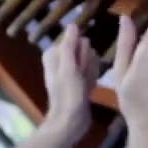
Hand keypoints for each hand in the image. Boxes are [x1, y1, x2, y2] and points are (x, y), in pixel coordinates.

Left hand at [42, 23, 99, 141]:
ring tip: (85, 85)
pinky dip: (93, 78)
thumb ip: (70, 46)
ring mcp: (71, 70)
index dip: (81, 52)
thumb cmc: (68, 95)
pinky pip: (92, 71)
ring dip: (91, 71)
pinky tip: (90, 88)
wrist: (70, 123)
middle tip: (81, 78)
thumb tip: (73, 25)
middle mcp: (61, 60)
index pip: (76, 40)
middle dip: (87, 62)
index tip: (78, 67)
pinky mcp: (79, 80)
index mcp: (54, 54)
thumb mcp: (69, 68)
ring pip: (90, 60)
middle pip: (84, 49)